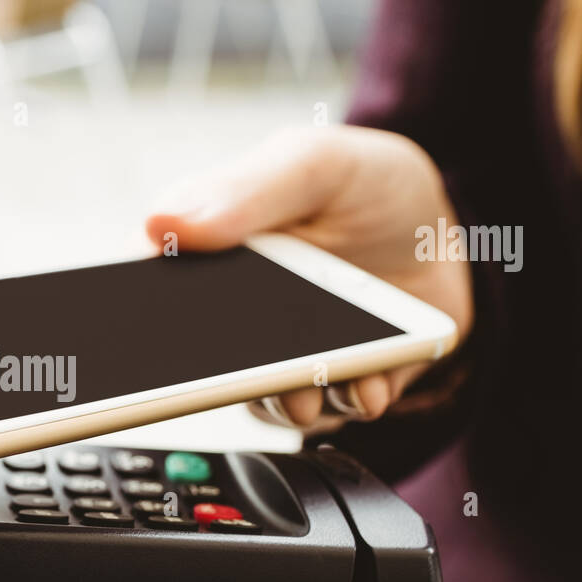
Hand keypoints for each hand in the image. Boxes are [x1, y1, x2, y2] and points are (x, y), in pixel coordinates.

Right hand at [146, 126, 473, 430]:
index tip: (146, 334)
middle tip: (246, 373)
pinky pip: (320, 417)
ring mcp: (275, 353)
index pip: (143, 286)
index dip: (132, 313)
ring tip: (316, 385)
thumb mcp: (316, 163)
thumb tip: (160, 222)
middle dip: (217, 378)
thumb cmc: (371, 186)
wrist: (450, 238)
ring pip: (257, 401)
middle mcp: (231, 308)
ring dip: (287, 401)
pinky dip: (344, 405)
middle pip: (191, 362)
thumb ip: (245, 188)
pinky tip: (367, 380)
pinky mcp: (323, 385)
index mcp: (208, 247)